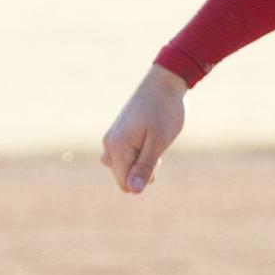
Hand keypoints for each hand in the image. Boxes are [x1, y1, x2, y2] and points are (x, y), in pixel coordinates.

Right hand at [100, 65, 187, 193]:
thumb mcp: (159, 142)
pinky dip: (137, 156)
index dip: (145, 179)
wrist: (165, 84)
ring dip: (141, 164)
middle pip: (124, 178)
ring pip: (124, 169)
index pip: (125, 183)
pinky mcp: (118, 135)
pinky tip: (148, 141)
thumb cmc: (166, 112)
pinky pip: (124, 158)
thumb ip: (145, 167)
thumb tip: (132, 191)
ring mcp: (112, 138)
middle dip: (143, 172)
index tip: (157, 160)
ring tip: (153, 144)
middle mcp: (109, 144)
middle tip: (157, 150)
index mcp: (117, 146)